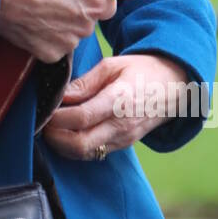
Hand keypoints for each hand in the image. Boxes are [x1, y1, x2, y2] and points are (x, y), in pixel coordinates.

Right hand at [0, 0, 142, 62]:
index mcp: (97, 3)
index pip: (107, 2)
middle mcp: (86, 27)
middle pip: (90, 18)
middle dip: (76, 7)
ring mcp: (67, 43)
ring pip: (72, 33)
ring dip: (61, 22)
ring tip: (41, 5)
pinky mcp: (49, 54)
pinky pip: (55, 46)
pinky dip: (47, 36)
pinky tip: (35, 21)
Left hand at [42, 53, 189, 159]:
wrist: (175, 86)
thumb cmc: (142, 70)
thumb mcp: (112, 65)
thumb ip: (84, 82)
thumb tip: (60, 96)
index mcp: (120, 99)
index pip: (81, 117)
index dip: (56, 117)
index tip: (43, 110)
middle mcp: (122, 124)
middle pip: (80, 144)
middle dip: (54, 136)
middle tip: (42, 122)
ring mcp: (123, 138)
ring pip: (84, 153)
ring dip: (62, 144)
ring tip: (51, 127)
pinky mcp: (123, 145)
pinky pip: (93, 153)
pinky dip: (74, 147)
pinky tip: (66, 132)